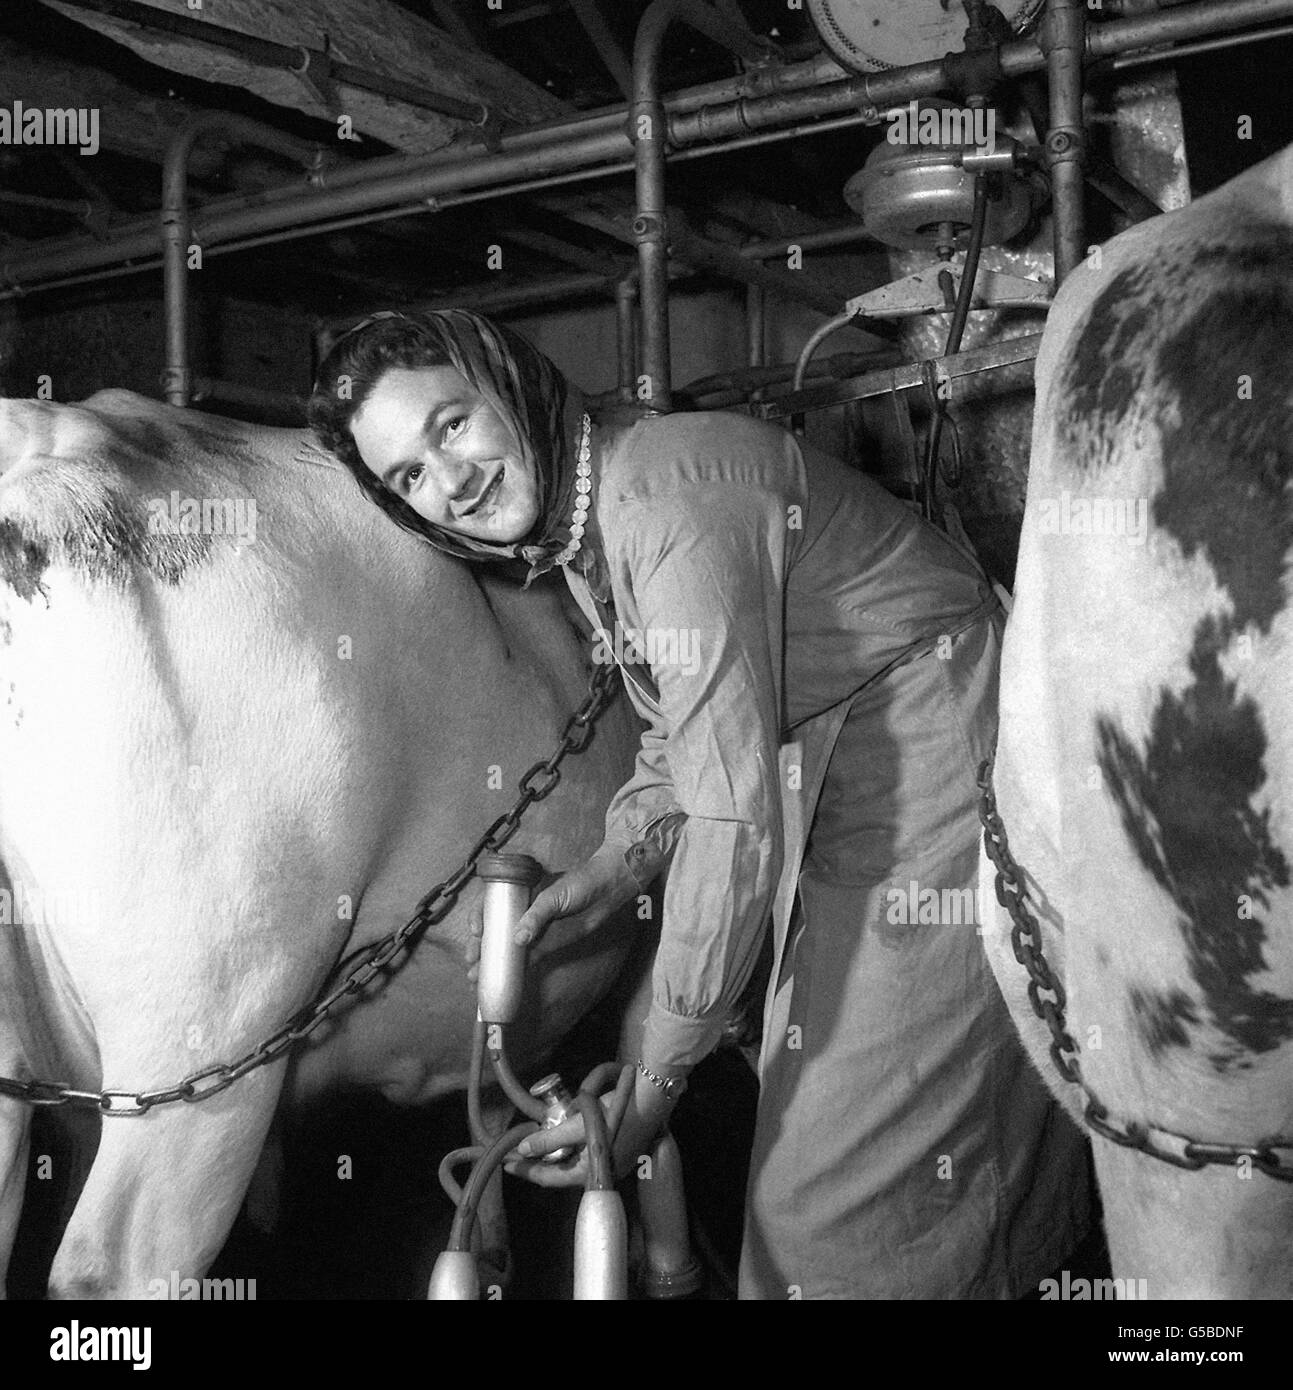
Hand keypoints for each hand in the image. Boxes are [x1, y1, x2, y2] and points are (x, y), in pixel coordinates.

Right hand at [465, 845, 637, 979]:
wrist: (607, 891)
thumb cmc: (580, 884)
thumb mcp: (555, 895)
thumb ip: (536, 916)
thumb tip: (518, 939)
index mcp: (520, 893)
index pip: (491, 904)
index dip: (479, 917)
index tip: (477, 932)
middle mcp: (522, 912)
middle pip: (494, 930)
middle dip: (480, 948)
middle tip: (471, 963)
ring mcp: (534, 929)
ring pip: (507, 948)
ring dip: (492, 963)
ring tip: (477, 978)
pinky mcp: (547, 944)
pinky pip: (526, 959)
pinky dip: (514, 971)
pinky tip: (502, 980)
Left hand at [503, 1063, 634, 1189]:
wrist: (652, 1098)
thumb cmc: (616, 1111)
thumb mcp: (579, 1123)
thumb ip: (550, 1138)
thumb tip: (523, 1149)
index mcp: (590, 1173)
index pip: (549, 1178)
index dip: (526, 1171)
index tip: (506, 1164)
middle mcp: (600, 1172)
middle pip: (561, 1171)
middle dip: (539, 1161)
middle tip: (518, 1150)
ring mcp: (609, 1161)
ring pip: (573, 1161)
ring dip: (556, 1150)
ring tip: (537, 1138)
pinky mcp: (616, 1149)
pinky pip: (586, 1151)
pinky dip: (571, 1144)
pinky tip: (564, 1130)